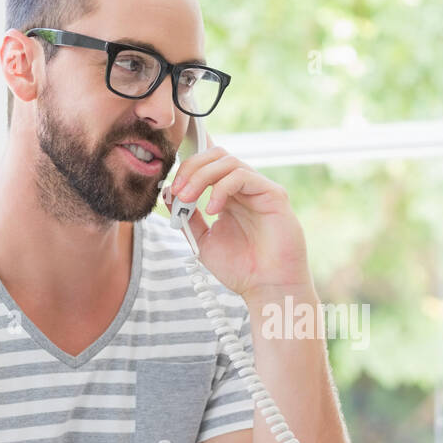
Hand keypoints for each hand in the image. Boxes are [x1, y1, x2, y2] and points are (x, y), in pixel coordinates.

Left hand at [164, 136, 312, 303]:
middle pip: (216, 155)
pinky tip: (213, 210)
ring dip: (201, 176)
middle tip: (177, 190)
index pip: (208, 164)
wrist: (267, 288)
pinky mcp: (274, 194)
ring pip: (228, 161)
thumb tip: (169, 193)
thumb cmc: (241, 269)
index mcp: (229, 196)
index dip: (187, 167)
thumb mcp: (203, 241)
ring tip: (188, 198)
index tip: (170, 188)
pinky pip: (243, 176)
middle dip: (191, 167)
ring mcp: (260, 190)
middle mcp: (245, 189)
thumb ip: (187, 218)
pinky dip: (222, 188)